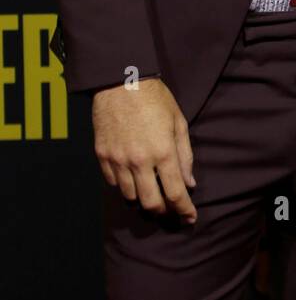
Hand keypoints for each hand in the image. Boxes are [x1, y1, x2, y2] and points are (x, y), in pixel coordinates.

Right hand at [92, 77, 196, 222]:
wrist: (121, 81)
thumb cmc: (155, 98)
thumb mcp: (178, 122)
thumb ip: (185, 155)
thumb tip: (189, 183)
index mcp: (163, 152)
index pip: (175, 194)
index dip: (184, 210)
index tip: (190, 218)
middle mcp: (139, 161)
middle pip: (151, 203)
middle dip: (163, 212)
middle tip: (170, 209)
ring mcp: (118, 160)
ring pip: (130, 197)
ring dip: (143, 199)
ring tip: (151, 193)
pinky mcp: (102, 156)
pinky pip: (113, 183)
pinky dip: (125, 186)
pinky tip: (133, 178)